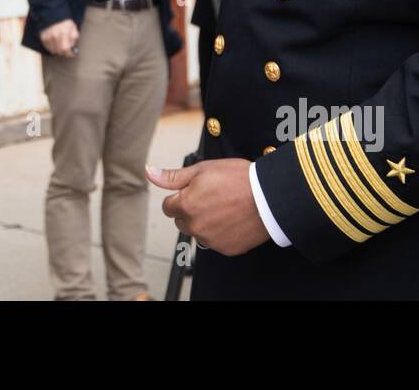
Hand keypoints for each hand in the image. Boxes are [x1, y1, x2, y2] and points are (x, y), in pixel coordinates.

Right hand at [38, 19, 79, 57]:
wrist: (53, 14)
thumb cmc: (65, 22)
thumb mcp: (73, 28)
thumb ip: (74, 39)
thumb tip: (73, 49)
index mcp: (63, 32)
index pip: (65, 49)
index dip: (69, 53)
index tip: (72, 54)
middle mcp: (54, 35)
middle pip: (59, 51)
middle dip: (64, 52)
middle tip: (66, 50)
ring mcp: (47, 37)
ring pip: (53, 51)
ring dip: (57, 50)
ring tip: (60, 45)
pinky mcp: (42, 37)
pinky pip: (47, 48)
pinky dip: (51, 48)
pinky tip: (55, 43)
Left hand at [147, 159, 268, 256]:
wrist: (270, 197)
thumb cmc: (238, 179)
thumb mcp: (202, 169)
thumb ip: (172, 177)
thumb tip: (149, 172)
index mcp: (185, 205)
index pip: (168, 206)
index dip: (181, 196)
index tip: (197, 191)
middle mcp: (195, 226)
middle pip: (181, 221)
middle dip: (191, 210)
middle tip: (213, 197)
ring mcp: (210, 240)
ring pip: (198, 232)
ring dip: (206, 222)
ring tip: (226, 207)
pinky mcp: (226, 249)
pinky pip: (215, 242)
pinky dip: (221, 233)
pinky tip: (233, 220)